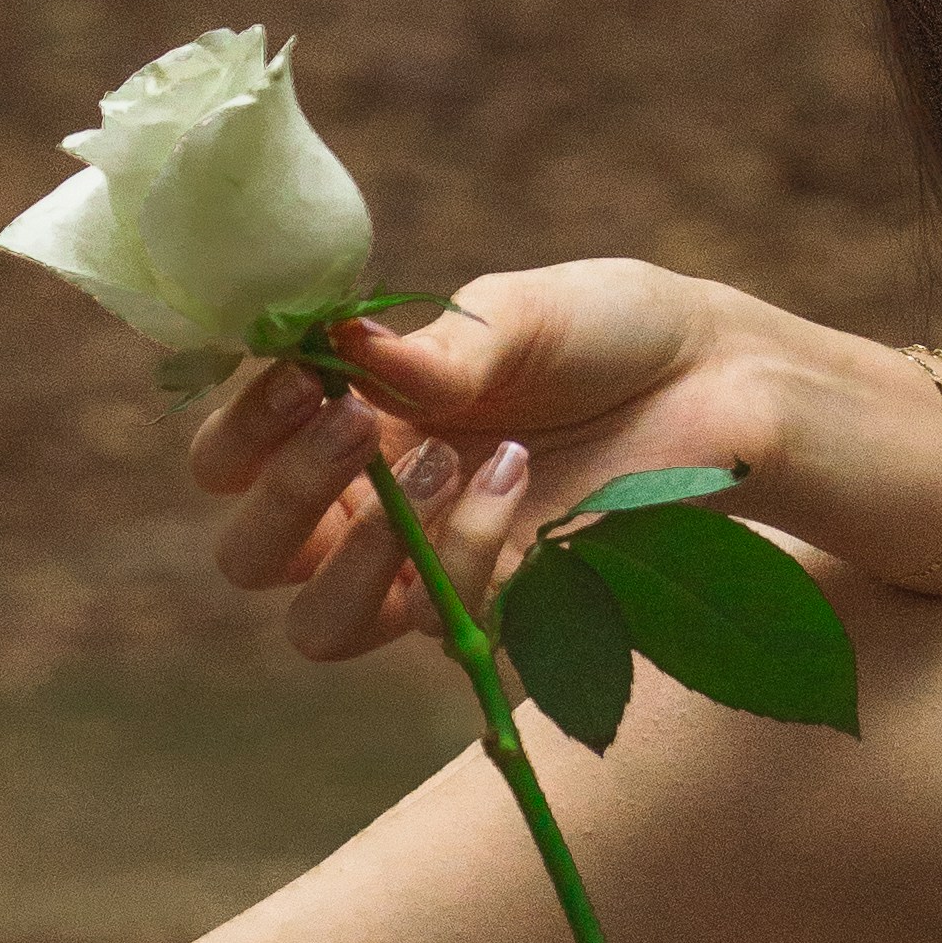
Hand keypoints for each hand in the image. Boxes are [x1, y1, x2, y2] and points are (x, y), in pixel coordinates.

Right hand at [181, 250, 798, 668]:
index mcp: (344, 423)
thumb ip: (427, 351)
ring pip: (319, 626)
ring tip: (441, 459)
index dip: (236, 430)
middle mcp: (365, 507)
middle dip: (286, 492)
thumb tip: (339, 349)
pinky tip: (516, 469)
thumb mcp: (512, 316)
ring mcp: (423, 569)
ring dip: (360, 549)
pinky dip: (467, 543)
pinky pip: (435, 616)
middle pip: (249, 557)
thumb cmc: (606, 332)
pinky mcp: (492, 611)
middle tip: (356, 423)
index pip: (226, 462)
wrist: (715, 381)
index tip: (298, 371)